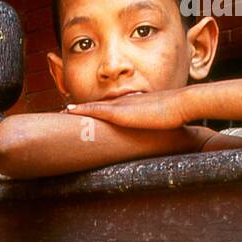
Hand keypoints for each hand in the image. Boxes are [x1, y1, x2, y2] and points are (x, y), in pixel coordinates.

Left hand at [65, 89, 189, 130]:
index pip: (110, 110)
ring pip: (92, 107)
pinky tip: (68, 110)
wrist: (182, 105)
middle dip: (80, 111)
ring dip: (76, 110)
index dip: (95, 112)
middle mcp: (124, 103)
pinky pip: (95, 110)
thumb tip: (158, 138)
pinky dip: (81, 110)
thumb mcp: (162, 124)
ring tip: (59, 113)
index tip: (83, 116)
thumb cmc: (177, 115)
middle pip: (97, 107)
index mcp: (133, 107)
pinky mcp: (120, 112)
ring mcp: (121, 106)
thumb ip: (156, 129)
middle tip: (63, 113)